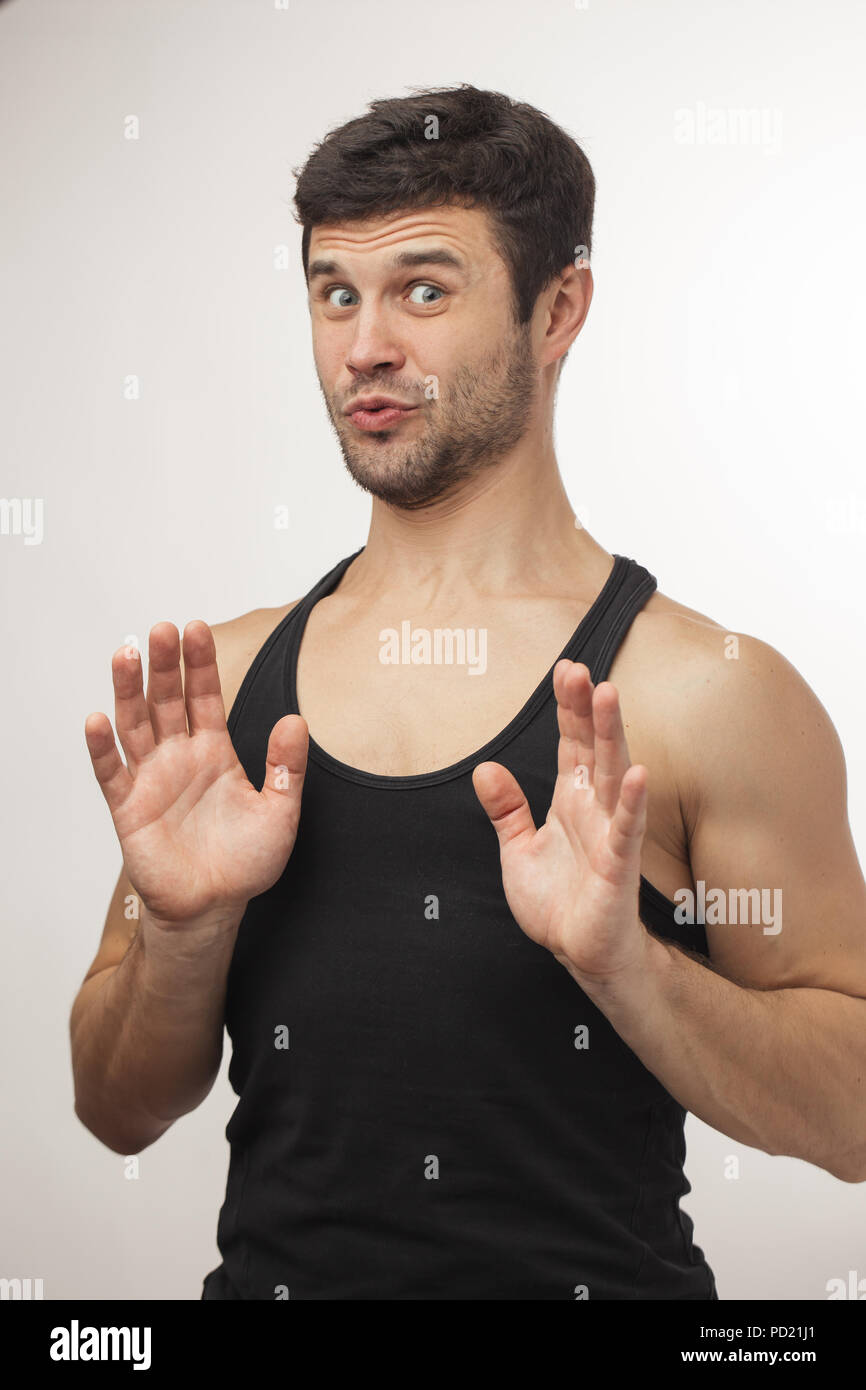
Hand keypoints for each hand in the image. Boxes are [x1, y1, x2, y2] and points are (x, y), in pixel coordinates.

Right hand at [84, 621, 307, 925]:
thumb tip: (297, 721)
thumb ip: (286, 768)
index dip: (200, 664)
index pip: (204, 696)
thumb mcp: (279, 813)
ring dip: (127, 690)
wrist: (214, 907)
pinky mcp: (128, 807)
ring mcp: (150, 778)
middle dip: (163, 665)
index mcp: (214, 750)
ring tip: (126, 654)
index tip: (196, 629)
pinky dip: (102, 747)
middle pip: (166, 700)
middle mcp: (179, 756)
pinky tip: (97, 720)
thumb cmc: (246, 863)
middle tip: (162, 630)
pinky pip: (110, 772)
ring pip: (134, 724)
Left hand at [472, 659, 648, 984]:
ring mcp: (610, 834)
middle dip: (587, 708)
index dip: (569, 708)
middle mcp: (594, 809)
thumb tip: (485, 769)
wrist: (578, 954)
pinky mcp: (618, 866)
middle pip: (592, 747)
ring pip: (612, 774)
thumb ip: (506, 810)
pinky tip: (635, 773)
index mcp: (571, 801)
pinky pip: (626, 829)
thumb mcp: (518, 850)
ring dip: (611, 734)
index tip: (566, 669)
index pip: (571, 744)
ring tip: (609, 694)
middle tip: (581, 669)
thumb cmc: (557, 902)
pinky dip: (631, 801)